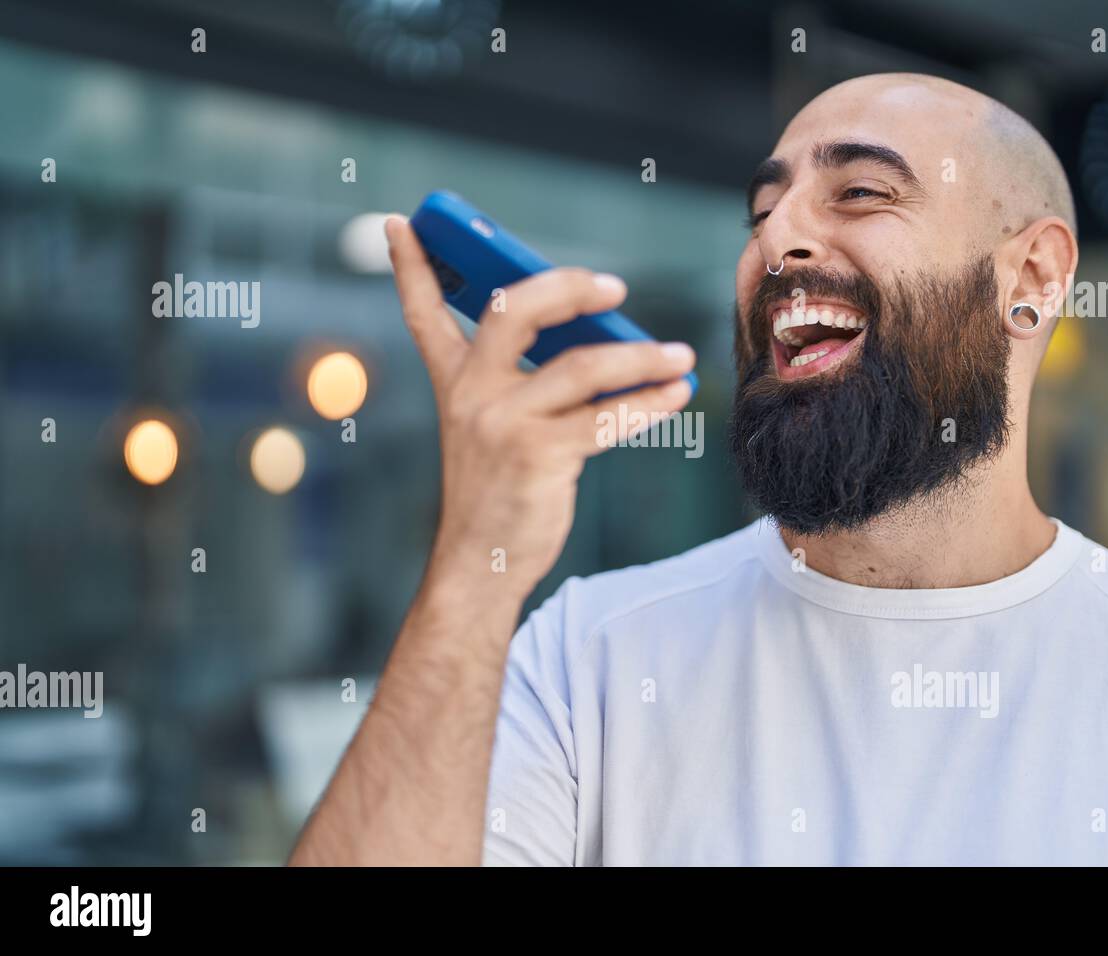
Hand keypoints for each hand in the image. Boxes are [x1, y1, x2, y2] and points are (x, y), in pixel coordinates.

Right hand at [386, 216, 695, 598]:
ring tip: (678, 357)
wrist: (479, 564)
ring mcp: (502, 423)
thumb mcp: (492, 426)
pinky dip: (648, 404)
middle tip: (615, 286)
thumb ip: (526, 380)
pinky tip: (673, 396)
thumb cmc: (497, 489)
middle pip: (512, 310)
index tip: (403, 222)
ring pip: (583, 366)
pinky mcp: (537, 456)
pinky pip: (607, 418)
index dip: (411, 266)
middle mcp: (470, 394)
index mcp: (454, 382)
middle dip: (568, 287)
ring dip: (642, 357)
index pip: (423, 313)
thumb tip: (599, 335)